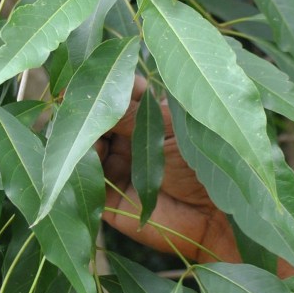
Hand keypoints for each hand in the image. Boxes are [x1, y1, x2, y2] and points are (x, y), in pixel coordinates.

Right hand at [98, 78, 240, 264]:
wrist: (214, 217)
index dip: (105, 82)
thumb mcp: (167, 130)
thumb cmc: (200, 165)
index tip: (93, 75)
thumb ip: (128, 113)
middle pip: (95, 117)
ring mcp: (115, 166)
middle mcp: (127, 139)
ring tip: (92, 132)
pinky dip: (79, 163)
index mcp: (146, 117)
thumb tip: (92, 89)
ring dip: (82, 136)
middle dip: (87, 109)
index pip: (119, 91)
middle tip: (81, 103)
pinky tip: (89, 154)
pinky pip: (84, 177)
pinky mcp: (106, 195)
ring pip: (85, 144)